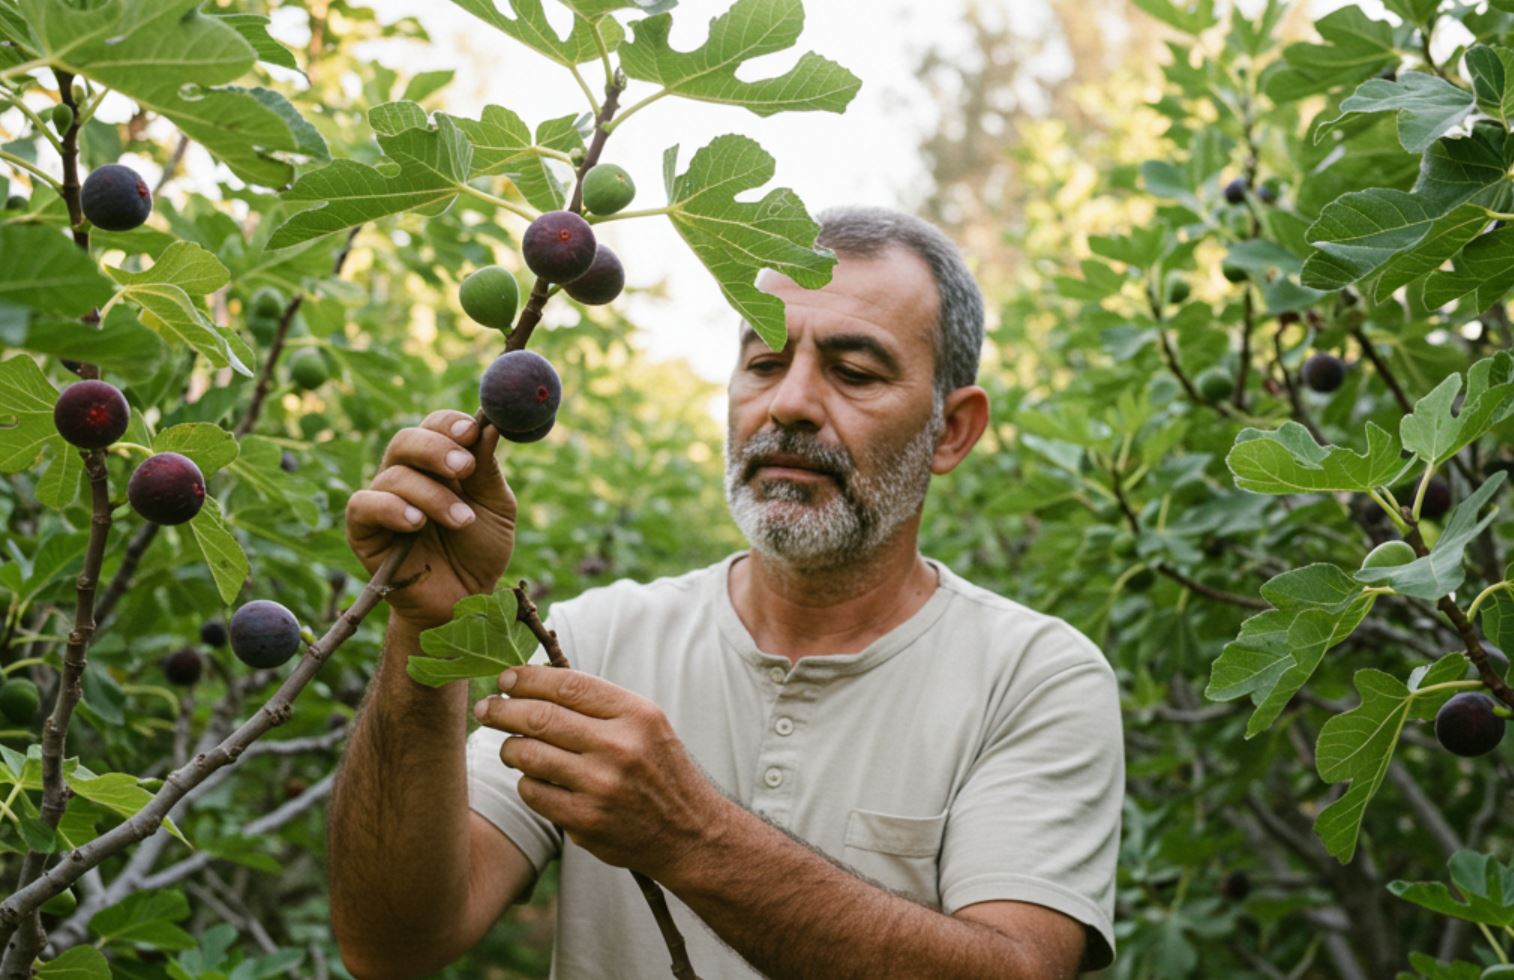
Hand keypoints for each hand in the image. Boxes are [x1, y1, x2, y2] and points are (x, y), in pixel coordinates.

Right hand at [345, 409, 515, 629]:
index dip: (450, 423)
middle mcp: (408, 476)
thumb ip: (488, 470)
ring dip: (431, 495)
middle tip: (464, 467)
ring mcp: (383, 501)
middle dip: (436, 449)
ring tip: (461, 520)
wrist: (464, 604)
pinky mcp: (363, 531)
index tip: (473, 430)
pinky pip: (363, 505)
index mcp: (440, 464)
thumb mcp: (496, 508)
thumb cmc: (480, 553)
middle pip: (406, 439)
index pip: (435, 426)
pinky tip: (416, 523)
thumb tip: (490, 425)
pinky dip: (391, 508)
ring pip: (393, 474)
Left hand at [473, 666, 732, 877]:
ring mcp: (601, 787)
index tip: (505, 678)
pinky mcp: (585, 822)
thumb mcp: (646, 724)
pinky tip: (536, 780)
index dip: (527, 678)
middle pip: (539, 718)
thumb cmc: (659, 769)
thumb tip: (535, 679)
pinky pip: (533, 793)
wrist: (689, 833)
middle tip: (486, 708)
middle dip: (502, 710)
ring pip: (528, 755)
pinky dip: (526, 783)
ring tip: (510, 747)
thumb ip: (598, 704)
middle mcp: (619, 747)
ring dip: (509, 748)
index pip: (567, 684)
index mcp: (636, 715)